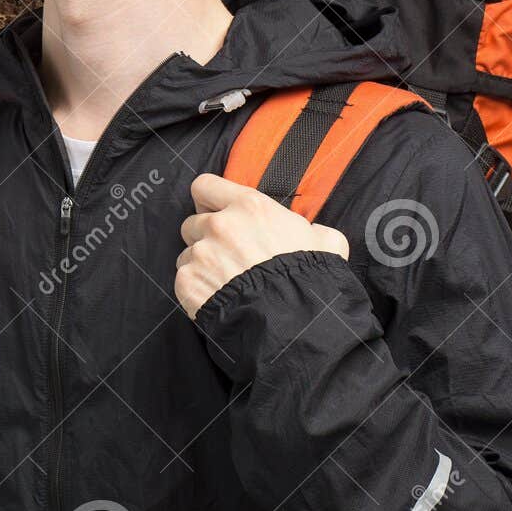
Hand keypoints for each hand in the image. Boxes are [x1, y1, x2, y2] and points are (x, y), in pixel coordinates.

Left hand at [174, 173, 349, 318]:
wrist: (292, 324)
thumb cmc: (309, 283)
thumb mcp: (327, 243)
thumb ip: (314, 230)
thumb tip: (316, 233)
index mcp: (250, 207)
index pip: (205, 186)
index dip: (209, 200)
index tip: (215, 211)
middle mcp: (220, 225)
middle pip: (194, 222)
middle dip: (206, 237)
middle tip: (228, 255)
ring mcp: (201, 253)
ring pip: (188, 252)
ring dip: (201, 264)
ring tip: (226, 282)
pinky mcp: (188, 281)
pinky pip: (184, 278)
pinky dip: (197, 287)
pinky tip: (219, 297)